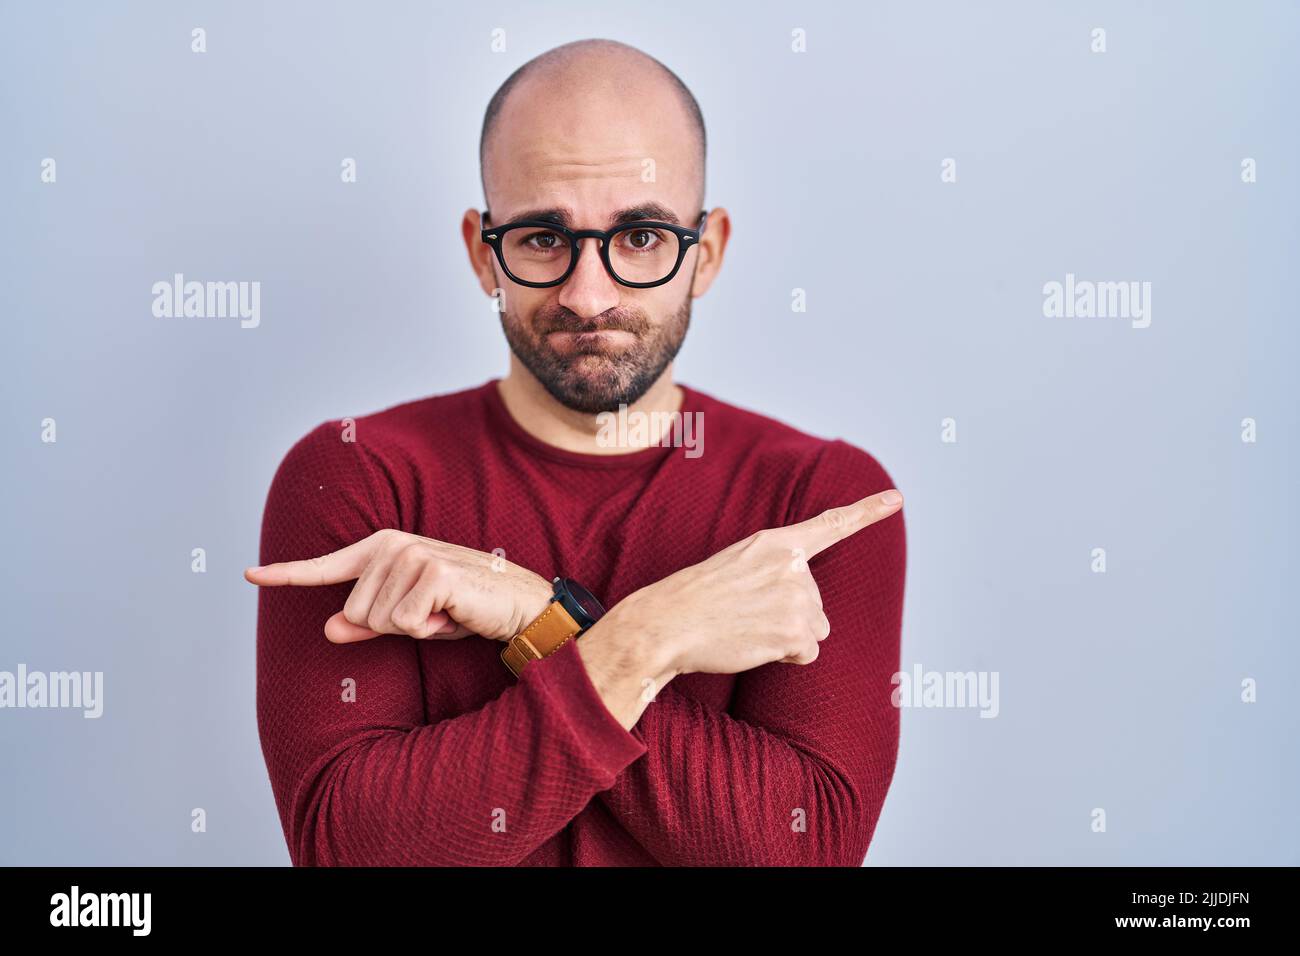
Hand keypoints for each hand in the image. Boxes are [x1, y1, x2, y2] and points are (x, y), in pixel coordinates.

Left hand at [244, 530, 553, 643]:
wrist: (518, 604)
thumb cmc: (463, 608)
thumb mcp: (410, 618)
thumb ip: (367, 623)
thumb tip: (328, 628)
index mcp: (382, 548)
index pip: (325, 567)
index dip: (286, 574)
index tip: (248, 575)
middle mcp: (392, 545)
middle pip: (355, 614)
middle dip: (394, 626)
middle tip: (433, 613)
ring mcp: (411, 555)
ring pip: (378, 622)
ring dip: (415, 629)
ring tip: (446, 612)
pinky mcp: (432, 572)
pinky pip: (405, 625)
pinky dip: (432, 630)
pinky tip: (454, 614)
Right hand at [598, 489, 902, 677]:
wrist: (666, 623)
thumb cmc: (695, 601)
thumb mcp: (737, 567)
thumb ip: (775, 574)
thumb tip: (808, 624)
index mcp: (774, 543)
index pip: (830, 525)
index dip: (867, 511)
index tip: (897, 498)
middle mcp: (791, 565)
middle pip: (816, 604)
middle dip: (789, 617)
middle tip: (745, 615)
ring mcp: (796, 596)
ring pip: (814, 630)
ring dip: (787, 638)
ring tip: (747, 629)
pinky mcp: (796, 630)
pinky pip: (806, 653)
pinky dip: (784, 656)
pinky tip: (753, 644)